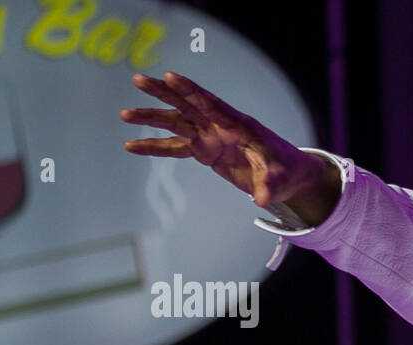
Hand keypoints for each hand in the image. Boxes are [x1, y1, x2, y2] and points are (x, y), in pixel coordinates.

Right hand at [120, 71, 340, 225]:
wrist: (288, 177)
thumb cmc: (287, 171)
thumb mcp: (282, 178)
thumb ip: (270, 185)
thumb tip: (261, 200)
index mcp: (238, 125)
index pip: (211, 104)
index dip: (190, 90)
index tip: (170, 76)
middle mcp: (220, 126)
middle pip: (187, 106)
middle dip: (163, 93)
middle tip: (138, 79)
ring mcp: (211, 137)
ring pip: (176, 123)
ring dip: (151, 118)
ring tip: (123, 115)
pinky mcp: (206, 151)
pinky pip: (175, 147)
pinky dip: (154, 147)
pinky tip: (131, 146)